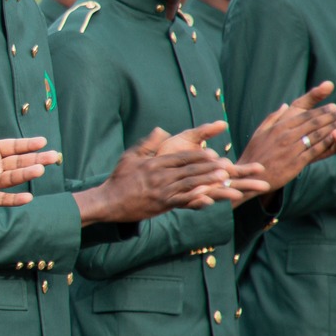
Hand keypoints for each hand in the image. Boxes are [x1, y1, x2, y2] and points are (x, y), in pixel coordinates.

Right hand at [76, 122, 238, 222]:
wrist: (109, 201)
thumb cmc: (119, 178)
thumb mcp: (130, 156)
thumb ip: (147, 144)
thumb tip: (161, 130)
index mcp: (154, 164)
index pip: (180, 158)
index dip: (198, 156)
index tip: (212, 153)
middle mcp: (160, 177)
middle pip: (189, 171)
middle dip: (210, 168)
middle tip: (227, 165)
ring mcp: (162, 191)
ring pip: (189, 185)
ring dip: (209, 181)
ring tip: (225, 179)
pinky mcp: (162, 204)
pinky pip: (183, 200)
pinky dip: (197, 198)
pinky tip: (210, 197)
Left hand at [154, 123, 270, 205]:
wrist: (146, 165)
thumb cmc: (169, 151)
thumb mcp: (188, 138)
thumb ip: (205, 131)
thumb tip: (223, 123)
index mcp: (210, 168)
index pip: (233, 169)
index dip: (247, 169)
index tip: (261, 168)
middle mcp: (206, 181)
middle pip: (230, 184)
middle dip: (246, 184)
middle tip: (265, 185)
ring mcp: (194, 191)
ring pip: (214, 194)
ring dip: (226, 194)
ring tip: (239, 194)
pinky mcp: (179, 197)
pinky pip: (191, 201)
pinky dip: (199, 200)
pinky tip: (207, 199)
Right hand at [238, 82, 335, 190]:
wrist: (250, 176)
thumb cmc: (254, 154)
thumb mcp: (259, 132)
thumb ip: (273, 118)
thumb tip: (284, 106)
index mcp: (278, 127)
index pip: (304, 116)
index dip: (321, 110)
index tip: (333, 106)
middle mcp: (286, 136)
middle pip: (313, 123)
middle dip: (331, 116)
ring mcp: (292, 149)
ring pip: (316, 135)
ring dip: (333, 126)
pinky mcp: (296, 162)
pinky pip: (314, 150)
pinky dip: (327, 142)